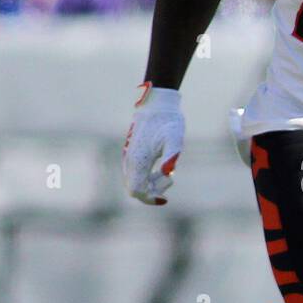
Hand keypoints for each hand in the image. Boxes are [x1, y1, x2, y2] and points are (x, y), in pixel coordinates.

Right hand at [122, 83, 184, 204]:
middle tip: (169, 178)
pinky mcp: (130, 153)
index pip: (137, 191)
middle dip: (152, 191)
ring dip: (149, 184)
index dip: (150, 198)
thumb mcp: (175, 139)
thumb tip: (168, 172)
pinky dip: (145, 178)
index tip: (166, 197)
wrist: (157, 104)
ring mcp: (127, 156)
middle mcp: (129, 160)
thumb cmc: (168, 121)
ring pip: (133, 182)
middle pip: (134, 189)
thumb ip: (171, 156)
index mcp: (138, 160)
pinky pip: (133, 174)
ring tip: (166, 173)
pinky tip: (160, 170)